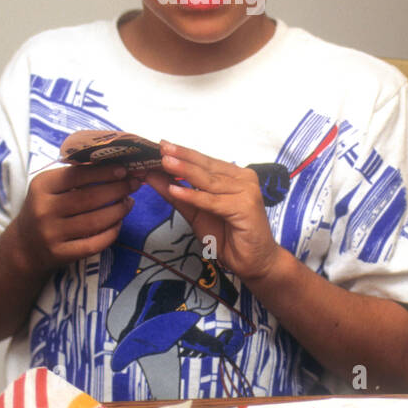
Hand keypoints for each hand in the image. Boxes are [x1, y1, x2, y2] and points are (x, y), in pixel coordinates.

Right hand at [11, 163, 137, 275]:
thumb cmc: (44, 209)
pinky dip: (111, 232)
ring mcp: (52, 234)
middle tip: (133, 184)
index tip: (124, 169)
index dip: (103, 172)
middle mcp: (44, 210)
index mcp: (41, 186)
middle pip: (90, 198)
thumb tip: (112, 164)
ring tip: (129, 202)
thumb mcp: (49, 188)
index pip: (77, 175)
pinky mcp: (61, 254)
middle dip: (117, 189)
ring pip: (96, 221)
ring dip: (119, 210)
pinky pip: (94, 243)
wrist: (25, 247)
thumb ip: (73, 175)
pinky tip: (119, 223)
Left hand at [142, 140, 283, 282]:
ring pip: (209, 181)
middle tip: (161, 147)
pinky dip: (193, 196)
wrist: (253, 262)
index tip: (160, 145)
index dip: (183, 153)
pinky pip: (213, 201)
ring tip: (164, 162)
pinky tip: (175, 190)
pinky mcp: (245, 207)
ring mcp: (247, 191)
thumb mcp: (196, 213)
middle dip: (182, 156)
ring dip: (184, 171)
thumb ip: (177, 195)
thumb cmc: (227, 236)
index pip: (204, 161)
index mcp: (234, 175)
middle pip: (206, 166)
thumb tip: (153, 177)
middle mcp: (243, 179)